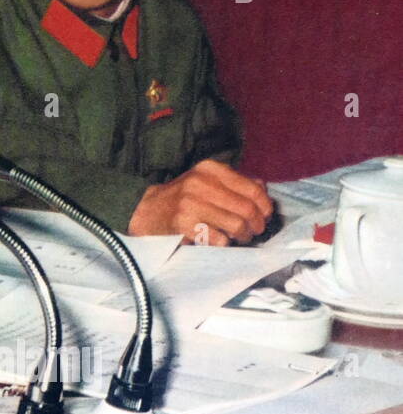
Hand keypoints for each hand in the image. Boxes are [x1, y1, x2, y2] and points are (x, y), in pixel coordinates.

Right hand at [128, 159, 273, 244]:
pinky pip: (219, 240)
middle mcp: (199, 183)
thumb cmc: (184, 199)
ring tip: (237, 237)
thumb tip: (263, 189)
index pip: (253, 190)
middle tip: (252, 231)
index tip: (264, 217)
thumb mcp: (206, 181)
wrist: (148, 212)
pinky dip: (223, 244)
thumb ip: (235, 183)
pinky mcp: (183, 225)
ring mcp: (190, 204)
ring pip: (237, 226)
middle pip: (247, 210)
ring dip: (242, 236)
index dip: (265, 207)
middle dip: (256, 225)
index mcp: (209, 169)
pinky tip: (217, 240)